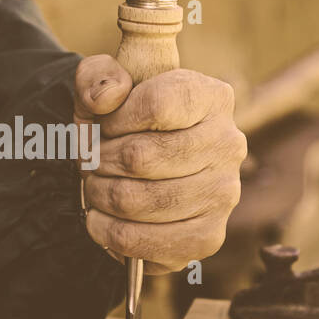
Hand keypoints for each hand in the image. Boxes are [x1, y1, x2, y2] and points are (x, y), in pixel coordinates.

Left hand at [73, 56, 246, 273]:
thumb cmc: (121, 122)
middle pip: (140, 157)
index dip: (115, 119)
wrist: (137, 168)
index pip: (156, 105)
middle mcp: (228, 145)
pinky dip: (108, 232)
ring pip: (136, 201)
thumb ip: (97, 76)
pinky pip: (144, 241)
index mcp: (211, 97)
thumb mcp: (103, 85)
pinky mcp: (207, 237)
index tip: (103, 125)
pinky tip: (101, 219)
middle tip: (90, 161)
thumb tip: (106, 98)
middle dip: (98, 161)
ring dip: (99, 195)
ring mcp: (223, 194)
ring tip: (96, 186)